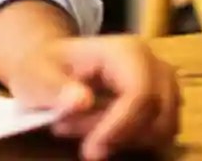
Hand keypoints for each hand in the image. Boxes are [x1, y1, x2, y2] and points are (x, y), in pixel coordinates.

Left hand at [6, 35, 179, 159]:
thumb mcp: (35, 72)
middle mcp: (155, 65)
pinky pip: (160, 135)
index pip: (140, 94)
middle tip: (67, 129)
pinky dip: (131, 140)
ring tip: (78, 127)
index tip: (90, 150)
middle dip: (114, 133)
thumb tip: (82, 101)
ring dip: (122, 139)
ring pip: (160, 129)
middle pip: (155, 114)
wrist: (53, 64)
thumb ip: (54, 87)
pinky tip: (99, 131)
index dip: (120, 127)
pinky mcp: (166, 105)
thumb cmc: (44, 66)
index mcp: (127, 51)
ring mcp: (165, 85)